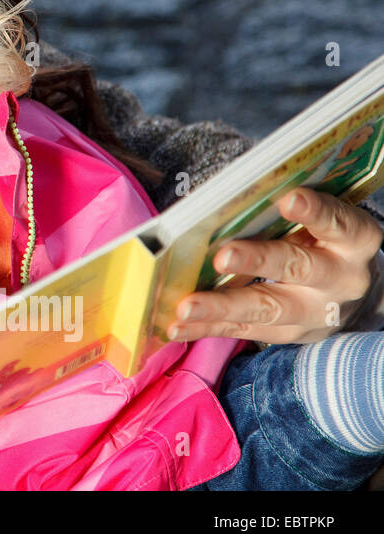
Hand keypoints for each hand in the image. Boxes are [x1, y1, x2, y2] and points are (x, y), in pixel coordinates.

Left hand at [167, 187, 381, 344]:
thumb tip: (229, 199)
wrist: (355, 295)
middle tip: (223, 256)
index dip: (314, 212)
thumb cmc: (325, 243)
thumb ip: (288, 214)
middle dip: (258, 262)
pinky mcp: (290, 334)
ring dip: (222, 307)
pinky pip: (245, 331)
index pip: (337, 223)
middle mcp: (340, 278)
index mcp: (354, 241)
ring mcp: (315, 312)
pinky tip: (177, 327)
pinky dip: (208, 328)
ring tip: (186, 307)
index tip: (289, 199)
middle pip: (297, 268)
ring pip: (267, 309)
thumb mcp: (323, 224)